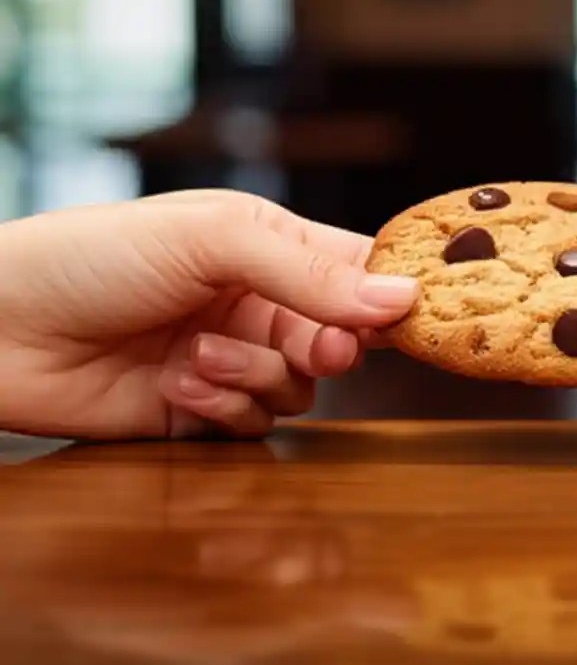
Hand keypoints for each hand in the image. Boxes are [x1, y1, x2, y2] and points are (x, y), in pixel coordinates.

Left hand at [0, 190, 417, 439]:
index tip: (398, 316)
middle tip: (316, 350)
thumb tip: (398, 300)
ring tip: (197, 356)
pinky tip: (176, 383)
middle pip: (337, 337)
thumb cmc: (90, 259)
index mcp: (264, 244)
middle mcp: (255, 303)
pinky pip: (254, 424)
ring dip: (255, 376)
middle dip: (327, 346)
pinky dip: (223, 407)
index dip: (383, 295)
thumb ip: (308, 272)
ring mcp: (230, 359)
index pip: (355, 269)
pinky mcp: (201, 411)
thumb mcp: (209, 240)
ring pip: (299, 388)